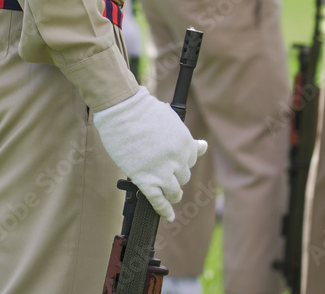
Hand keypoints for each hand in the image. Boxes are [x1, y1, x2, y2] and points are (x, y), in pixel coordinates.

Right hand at [93, 87, 207, 220]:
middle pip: (183, 176)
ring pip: (174, 191)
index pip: (191, 159)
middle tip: (164, 173)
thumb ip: (186, 137)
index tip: (175, 163)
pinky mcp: (146, 180)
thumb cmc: (142, 110)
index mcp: (186, 142)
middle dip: (175, 175)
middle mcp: (179, 159)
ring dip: (172, 194)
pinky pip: (158, 200)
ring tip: (170, 196)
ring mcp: (163, 171)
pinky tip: (168, 215)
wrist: (122, 109)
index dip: (181, 161)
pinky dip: (164, 210)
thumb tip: (203, 147)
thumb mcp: (171, 119)